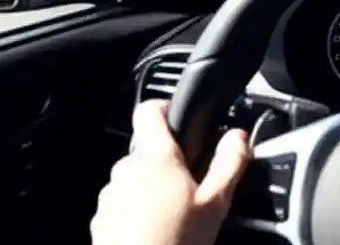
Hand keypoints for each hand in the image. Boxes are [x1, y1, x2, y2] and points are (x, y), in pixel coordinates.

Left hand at [91, 100, 249, 244]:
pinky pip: (121, 205)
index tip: (179, 122)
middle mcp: (126, 169)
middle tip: (190, 189)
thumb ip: (229, 164)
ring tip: (173, 218)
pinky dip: (135, 213)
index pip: (149, 110)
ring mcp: (110, 195)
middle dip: (167, 165)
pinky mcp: (101, 219)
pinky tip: (154, 233)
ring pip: (134, 180)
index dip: (165, 109)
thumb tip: (238, 137)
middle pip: (147, 152)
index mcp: (155, 157)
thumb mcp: (215, 204)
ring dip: (150, 191)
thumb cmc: (177, 242)